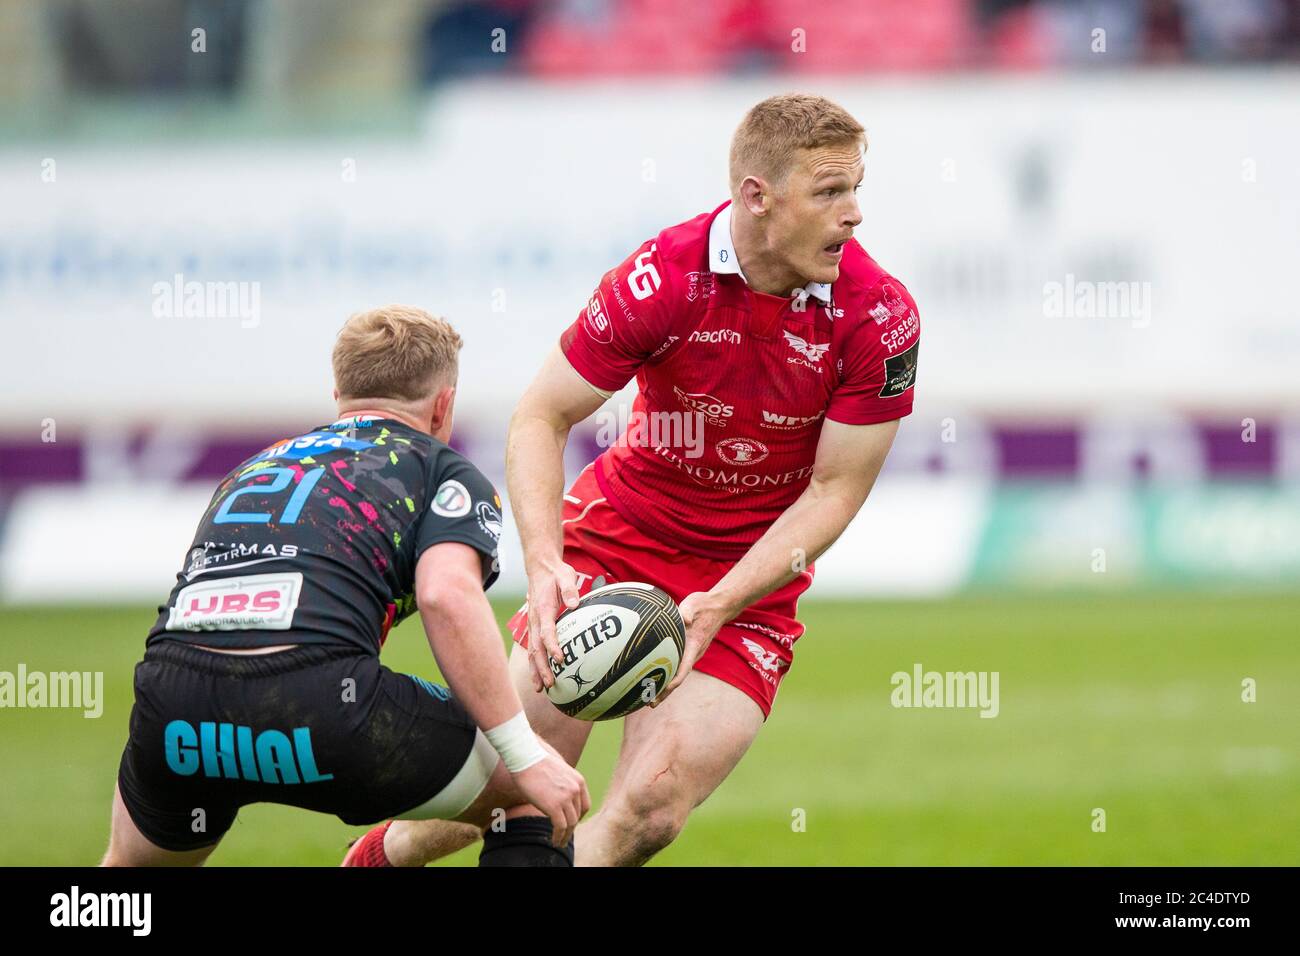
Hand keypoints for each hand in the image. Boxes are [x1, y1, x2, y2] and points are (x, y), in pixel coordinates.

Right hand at [511, 752, 590, 847]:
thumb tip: (559, 795)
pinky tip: (554, 841)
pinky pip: (560, 827)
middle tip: (565, 836)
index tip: (572, 823)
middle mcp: (576, 789)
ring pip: (571, 824)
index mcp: (578, 781)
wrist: (525, 758)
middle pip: (577, 815)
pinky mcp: (554, 806)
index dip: (579, 817)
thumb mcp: (558, 772)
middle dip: (572, 828)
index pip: (585, 805)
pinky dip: (558, 836)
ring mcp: (566, 798)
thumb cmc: (536, 763)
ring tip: (560, 842)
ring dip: (566, 836)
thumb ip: (563, 784)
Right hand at [525, 561, 580, 691]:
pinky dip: (535, 664)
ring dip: (536, 670)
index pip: (546, 631)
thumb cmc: (555, 573)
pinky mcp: (534, 627)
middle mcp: (535, 620)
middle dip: (542, 667)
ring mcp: (533, 624)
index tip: (560, 659)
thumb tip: (574, 604)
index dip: (552, 646)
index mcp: (543, 608)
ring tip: (541, 688)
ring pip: (532, 651)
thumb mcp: (565, 575)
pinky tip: (539, 676)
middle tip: (549, 684)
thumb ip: (569, 589)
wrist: (539, 568)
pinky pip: (533, 648)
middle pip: (536, 648)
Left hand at [651, 591, 727, 707]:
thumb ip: (688, 612)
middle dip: (665, 692)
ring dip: (665, 686)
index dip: (673, 682)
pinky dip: (666, 673)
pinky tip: (654, 675)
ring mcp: (691, 653)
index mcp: (694, 645)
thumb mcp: (694, 603)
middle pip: (678, 678)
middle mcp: (693, 653)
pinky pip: (677, 665)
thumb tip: (684, 619)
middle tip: (649, 703)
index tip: (662, 691)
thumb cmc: (704, 604)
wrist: (719, 606)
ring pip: (677, 674)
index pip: (683, 669)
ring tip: (648, 697)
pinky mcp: (688, 649)